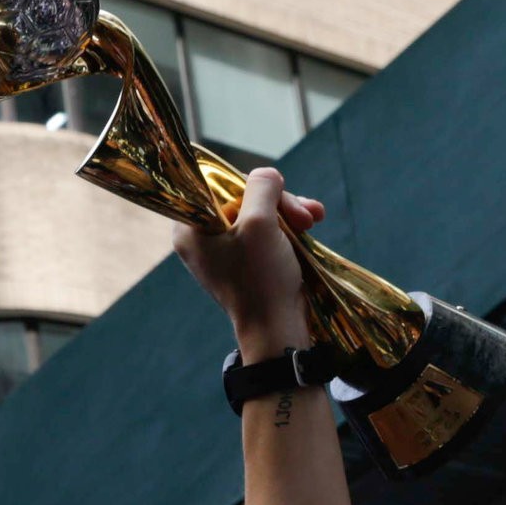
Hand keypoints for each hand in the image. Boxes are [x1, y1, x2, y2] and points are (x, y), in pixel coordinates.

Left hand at [172, 167, 323, 362]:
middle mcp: (202, 239)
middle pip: (242, 198)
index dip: (251, 185)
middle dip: (278, 202)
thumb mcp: (260, 223)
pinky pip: (265, 233)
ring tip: (314, 220)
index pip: (217, 184)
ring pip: (259, 214)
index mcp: (191, 229)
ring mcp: (225, 252)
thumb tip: (267, 174)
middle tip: (305, 216)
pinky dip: (287, 229)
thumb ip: (261, 187)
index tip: (276, 196)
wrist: (277, 330)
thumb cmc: (261, 279)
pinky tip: (311, 227)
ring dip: (289, 213)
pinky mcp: (247, 262)